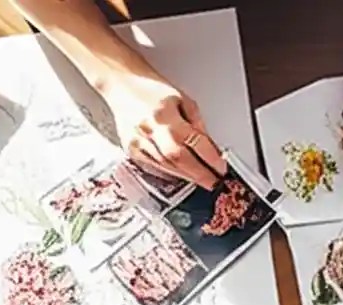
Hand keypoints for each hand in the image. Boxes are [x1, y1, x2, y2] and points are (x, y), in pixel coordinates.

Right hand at [99, 64, 227, 188]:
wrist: (121, 83)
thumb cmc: (151, 88)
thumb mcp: (182, 98)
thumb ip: (197, 122)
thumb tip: (209, 146)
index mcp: (165, 114)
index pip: (193, 141)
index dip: (210, 158)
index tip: (221, 168)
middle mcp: (150, 130)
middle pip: (179, 159)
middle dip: (199, 173)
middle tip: (214, 182)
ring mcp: (138, 142)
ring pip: (166, 166)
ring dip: (186, 176)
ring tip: (201, 180)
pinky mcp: (131, 149)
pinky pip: (153, 167)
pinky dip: (170, 173)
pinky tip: (181, 175)